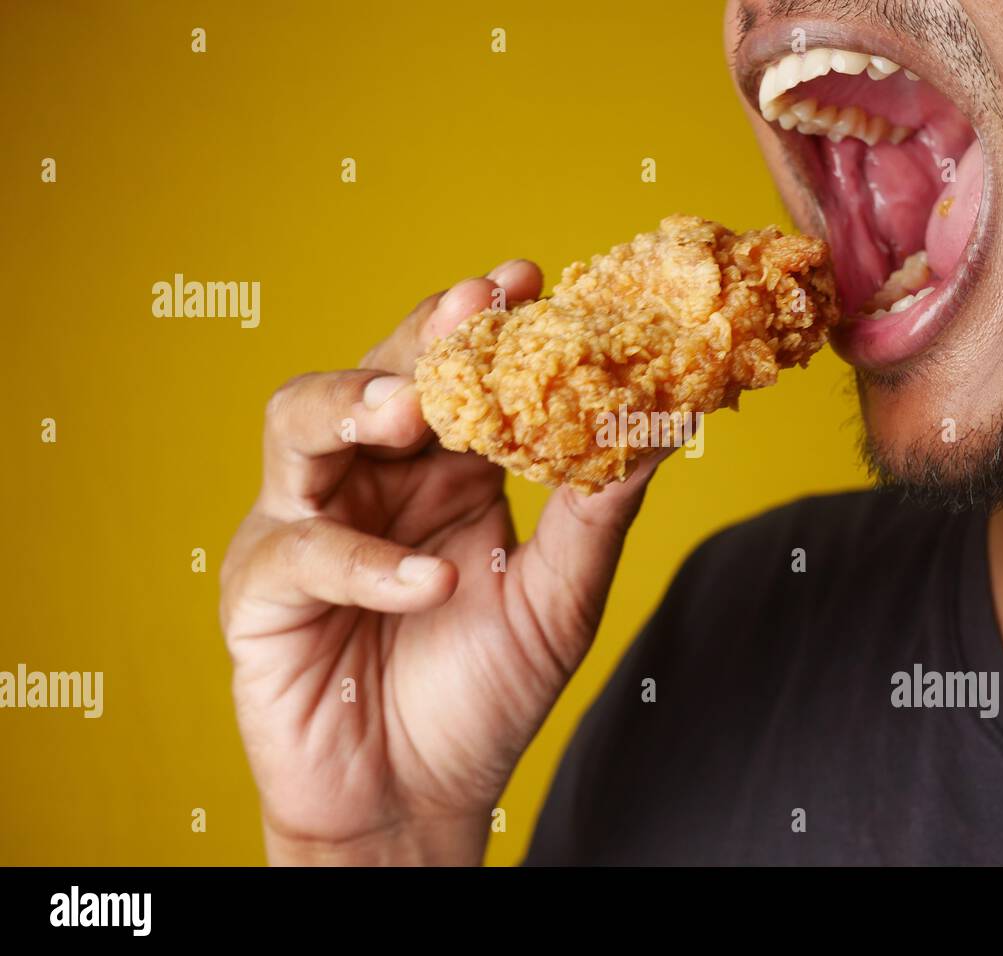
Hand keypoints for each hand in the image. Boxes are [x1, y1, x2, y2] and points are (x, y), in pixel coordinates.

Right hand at [219, 260, 663, 864]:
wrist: (417, 800)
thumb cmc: (483, 694)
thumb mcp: (558, 597)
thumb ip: (597, 511)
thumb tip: (664, 421)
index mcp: (440, 471)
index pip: (452, 373)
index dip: (482, 325)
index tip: (529, 277)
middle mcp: (369, 481)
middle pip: (373, 373)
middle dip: (418, 337)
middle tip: (473, 309)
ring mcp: (305, 525)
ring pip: (298, 426)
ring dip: (355, 406)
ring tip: (415, 409)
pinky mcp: (262, 591)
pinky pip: (301, 553)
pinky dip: (365, 563)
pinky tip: (432, 583)